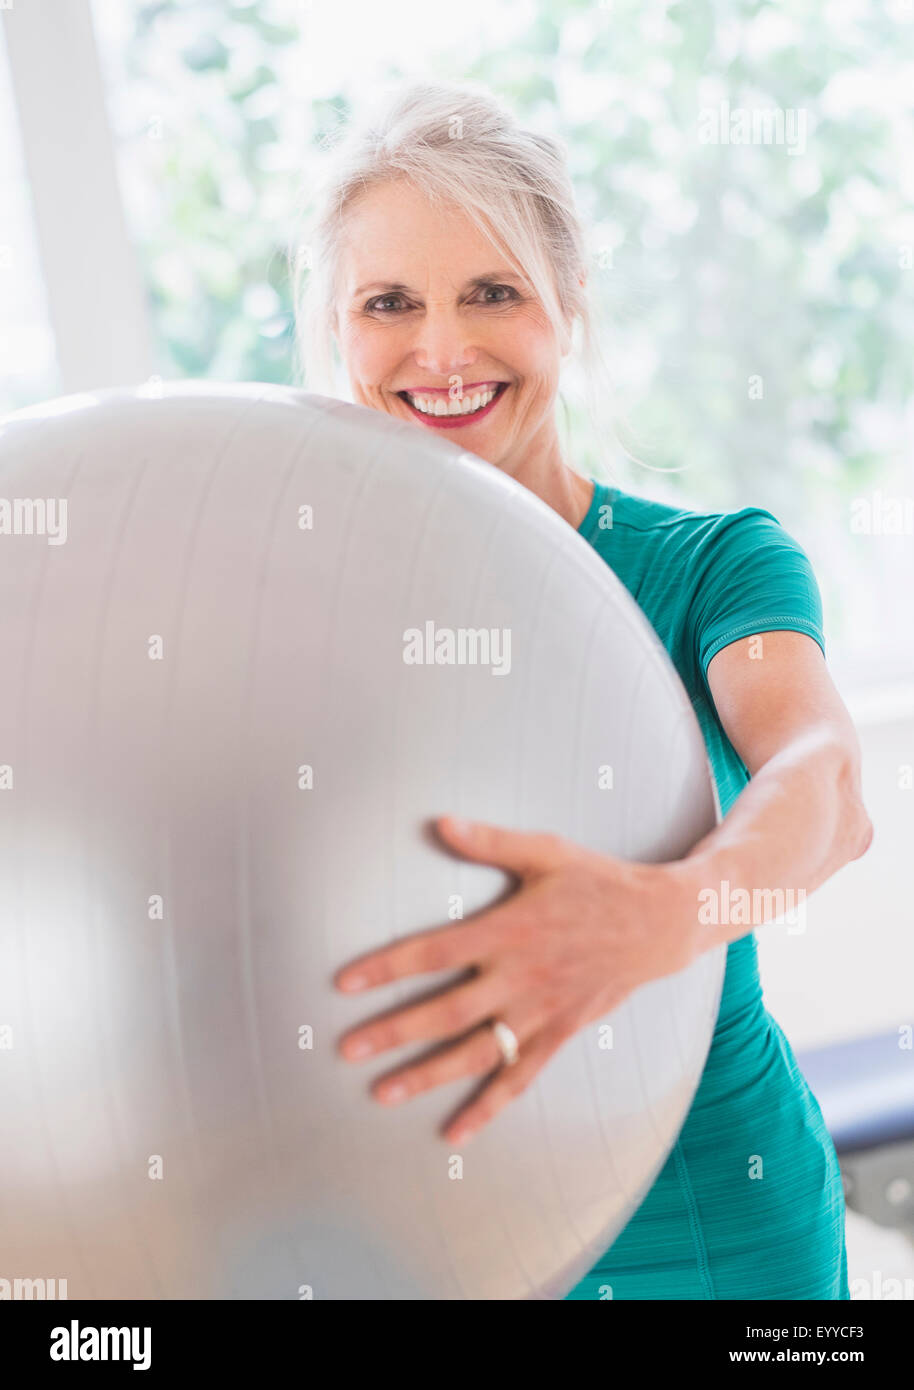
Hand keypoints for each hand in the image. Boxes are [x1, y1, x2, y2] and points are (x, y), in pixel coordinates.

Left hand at [334, 817, 701, 1144]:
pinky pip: (520, 1077)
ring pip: (476, 1052)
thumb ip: (490, 841)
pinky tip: (455, 1131)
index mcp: (509, 929)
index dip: (388, 968)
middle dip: (394, 1032)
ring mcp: (541, 1011)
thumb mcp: (546, 851)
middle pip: (446, 1012)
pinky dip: (487, 1107)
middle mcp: (520, 976)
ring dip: (427, 1076)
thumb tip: (439, 821)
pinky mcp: (561, 1033)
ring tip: (381, 1094)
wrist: (660, 922)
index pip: (434, 952)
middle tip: (347, 1049)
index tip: (345, 984)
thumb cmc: (597, 881)